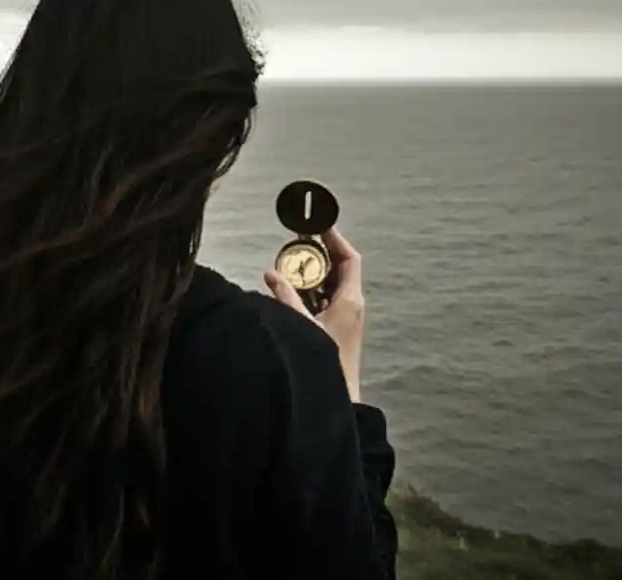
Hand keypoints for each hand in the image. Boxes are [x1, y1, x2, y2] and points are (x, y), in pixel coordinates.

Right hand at [264, 226, 365, 402]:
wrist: (338, 398)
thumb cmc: (323, 363)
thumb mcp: (301, 325)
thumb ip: (285, 298)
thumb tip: (269, 273)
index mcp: (350, 300)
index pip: (349, 259)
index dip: (336, 239)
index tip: (320, 224)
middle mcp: (352, 305)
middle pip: (340, 268)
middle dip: (320, 252)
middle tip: (298, 238)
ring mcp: (346, 316)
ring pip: (332, 283)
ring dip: (314, 270)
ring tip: (292, 258)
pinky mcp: (337, 326)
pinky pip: (326, 298)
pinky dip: (311, 288)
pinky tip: (293, 287)